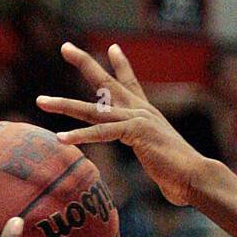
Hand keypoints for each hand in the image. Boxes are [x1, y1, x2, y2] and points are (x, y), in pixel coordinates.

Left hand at [38, 42, 203, 206]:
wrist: (195, 176)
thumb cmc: (182, 178)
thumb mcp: (162, 165)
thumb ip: (157, 166)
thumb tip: (170, 189)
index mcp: (147, 114)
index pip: (131, 83)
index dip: (121, 65)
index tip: (113, 47)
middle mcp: (140, 111)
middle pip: (106, 83)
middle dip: (84, 63)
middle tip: (65, 46)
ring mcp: (136, 119)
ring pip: (92, 109)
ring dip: (64, 106)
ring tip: (41, 101)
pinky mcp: (134, 133)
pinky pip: (100, 133)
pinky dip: (80, 136)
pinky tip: (61, 138)